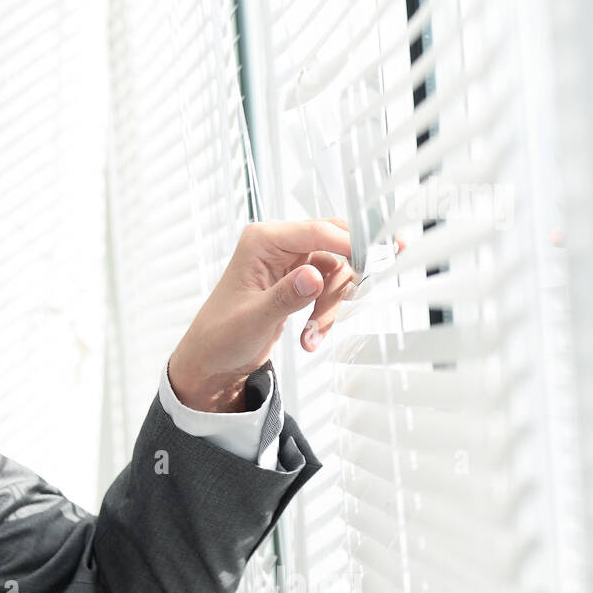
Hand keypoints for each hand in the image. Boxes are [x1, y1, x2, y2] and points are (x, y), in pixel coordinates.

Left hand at [167, 218, 404, 411]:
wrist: (213, 360)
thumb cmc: (220, 336)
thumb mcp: (253, 319)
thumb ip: (286, 297)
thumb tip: (313, 276)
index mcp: (262, 242)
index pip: (318, 231)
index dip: (352, 243)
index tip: (380, 259)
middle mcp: (278, 246)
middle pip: (336, 245)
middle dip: (354, 271)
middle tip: (375, 284)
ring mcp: (290, 264)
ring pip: (338, 272)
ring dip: (333, 307)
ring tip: (313, 335)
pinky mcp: (298, 282)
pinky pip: (330, 291)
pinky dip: (327, 315)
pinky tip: (311, 338)